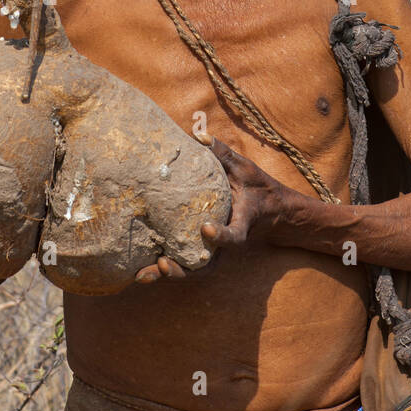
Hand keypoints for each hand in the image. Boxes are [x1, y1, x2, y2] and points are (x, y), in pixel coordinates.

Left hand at [133, 133, 303, 284]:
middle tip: (161, 263)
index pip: (234, 236)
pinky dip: (164, 268)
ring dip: (167, 274)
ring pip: (191, 270)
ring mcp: (216, 251)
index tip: (207, 229)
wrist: (271, 211)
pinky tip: (139, 271)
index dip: (222, 236)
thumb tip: (199, 135)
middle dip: (182, 268)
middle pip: (205, 265)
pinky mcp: (205, 250)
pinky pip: (185, 263)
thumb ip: (223, 154)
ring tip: (141, 275)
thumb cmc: (256, 186)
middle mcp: (227, 243)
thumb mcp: (245, 168)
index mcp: (242, 224)